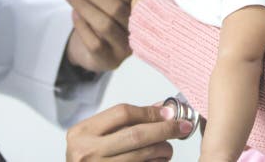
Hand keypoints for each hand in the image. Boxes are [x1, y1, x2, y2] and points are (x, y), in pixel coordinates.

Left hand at [63, 0, 142, 71]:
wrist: (98, 43)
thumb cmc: (111, 9)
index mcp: (147, 9)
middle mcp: (141, 30)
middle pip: (117, 8)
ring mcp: (127, 47)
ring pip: (104, 24)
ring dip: (83, 6)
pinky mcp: (111, 60)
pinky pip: (94, 41)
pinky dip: (81, 25)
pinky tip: (73, 12)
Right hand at [66, 103, 193, 161]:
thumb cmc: (87, 156)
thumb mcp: (96, 135)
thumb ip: (125, 121)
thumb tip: (162, 108)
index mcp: (82, 133)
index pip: (122, 113)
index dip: (149, 111)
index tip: (168, 113)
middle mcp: (87, 152)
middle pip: (136, 135)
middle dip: (164, 129)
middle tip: (182, 127)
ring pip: (142, 156)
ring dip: (163, 149)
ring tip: (169, 147)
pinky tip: (160, 160)